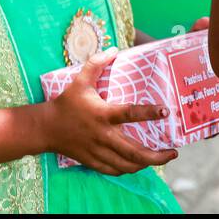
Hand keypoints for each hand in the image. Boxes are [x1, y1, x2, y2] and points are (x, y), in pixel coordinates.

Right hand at [47, 47, 178, 174]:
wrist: (45, 128)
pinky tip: (139, 165)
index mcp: (103, 114)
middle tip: (173, 153)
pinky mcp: (91, 161)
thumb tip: (114, 48)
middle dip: (156, 156)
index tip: (166, 111)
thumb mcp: (80, 80)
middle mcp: (102, 135)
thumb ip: (97, 63)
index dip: (149, 113)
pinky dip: (128, 170)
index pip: (130, 113)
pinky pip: (114, 170)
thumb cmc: (66, 103)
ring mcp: (97, 151)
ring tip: (161, 158)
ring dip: (146, 164)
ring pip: (126, 165)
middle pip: (133, 151)